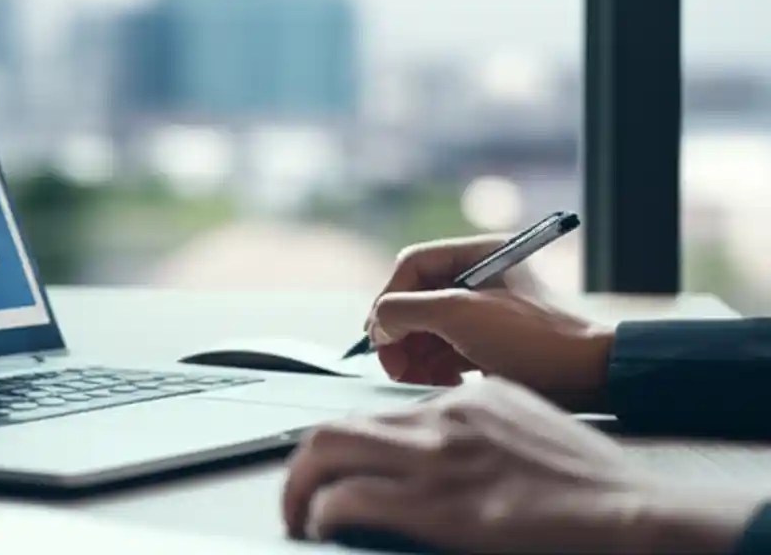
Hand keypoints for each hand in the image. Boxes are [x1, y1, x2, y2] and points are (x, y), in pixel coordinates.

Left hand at [282, 378, 761, 552]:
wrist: (632, 512)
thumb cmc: (593, 487)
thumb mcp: (530, 431)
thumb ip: (484, 431)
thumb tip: (453, 456)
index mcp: (466, 401)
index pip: (380, 415)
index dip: (348, 447)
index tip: (337, 469)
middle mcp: (442, 419)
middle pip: (337, 425)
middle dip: (303, 464)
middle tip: (296, 496)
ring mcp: (436, 459)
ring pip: (328, 451)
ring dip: (299, 488)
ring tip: (297, 516)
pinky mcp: (436, 504)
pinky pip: (349, 497)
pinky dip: (323, 512)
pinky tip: (323, 527)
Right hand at [366, 236, 612, 409]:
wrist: (592, 377)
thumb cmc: (533, 337)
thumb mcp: (459, 314)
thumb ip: (405, 309)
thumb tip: (376, 325)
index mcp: (479, 253)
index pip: (412, 265)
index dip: (388, 299)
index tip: (380, 336)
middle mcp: (481, 276)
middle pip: (416, 298)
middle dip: (400, 333)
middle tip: (395, 365)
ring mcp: (487, 311)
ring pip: (427, 327)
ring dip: (415, 354)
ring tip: (417, 379)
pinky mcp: (492, 342)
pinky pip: (446, 349)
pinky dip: (435, 366)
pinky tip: (443, 383)